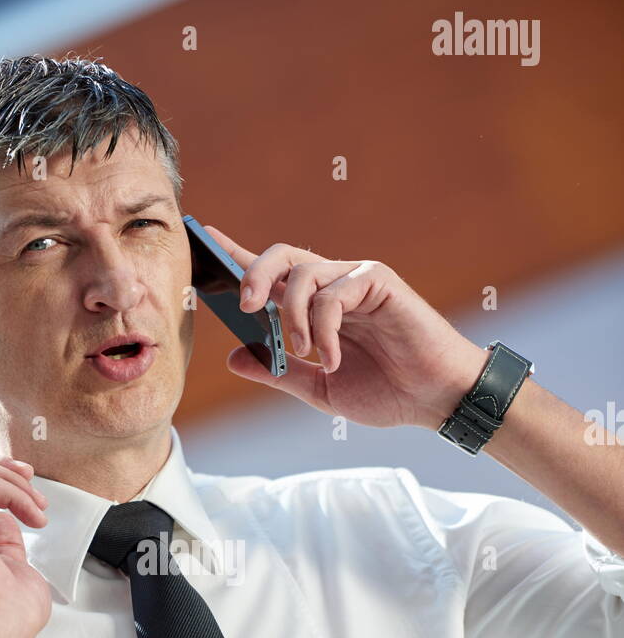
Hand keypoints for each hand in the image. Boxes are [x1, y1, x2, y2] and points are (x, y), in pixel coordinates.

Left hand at [203, 225, 488, 430]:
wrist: (434, 398)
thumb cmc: (386, 391)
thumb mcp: (320, 389)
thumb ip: (279, 373)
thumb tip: (232, 357)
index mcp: (316, 308)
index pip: (271, 276)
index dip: (236, 257)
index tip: (203, 239)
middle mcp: (333, 286)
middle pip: (281, 257)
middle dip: (252, 273)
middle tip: (244, 305)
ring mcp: (355, 280)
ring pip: (303, 273)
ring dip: (292, 316)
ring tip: (304, 352)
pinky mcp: (378, 281)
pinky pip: (333, 292)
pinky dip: (324, 329)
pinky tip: (334, 359)